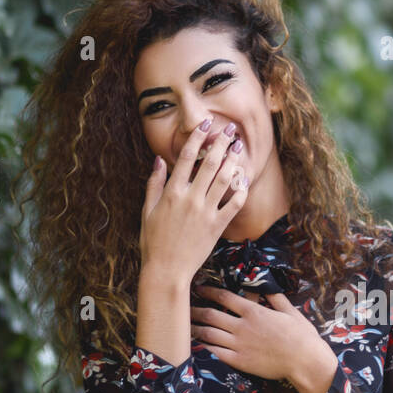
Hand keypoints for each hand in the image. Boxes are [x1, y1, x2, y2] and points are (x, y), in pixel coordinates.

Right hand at [138, 122, 249, 284]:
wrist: (166, 270)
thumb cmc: (153, 241)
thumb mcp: (147, 210)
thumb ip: (154, 183)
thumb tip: (160, 160)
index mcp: (172, 192)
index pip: (187, 156)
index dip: (198, 136)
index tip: (206, 123)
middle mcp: (190, 198)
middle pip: (210, 163)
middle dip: (222, 142)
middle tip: (231, 129)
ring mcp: (205, 212)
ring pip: (224, 180)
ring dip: (233, 161)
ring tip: (240, 147)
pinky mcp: (217, 227)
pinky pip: (233, 204)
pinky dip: (241, 190)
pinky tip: (245, 179)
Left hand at [189, 286, 326, 382]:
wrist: (305, 361)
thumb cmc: (302, 336)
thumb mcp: (291, 311)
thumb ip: (276, 298)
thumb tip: (267, 287)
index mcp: (254, 311)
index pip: (224, 297)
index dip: (209, 292)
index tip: (199, 289)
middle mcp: (242, 326)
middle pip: (210, 315)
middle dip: (195, 310)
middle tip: (183, 308)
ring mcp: (239, 344)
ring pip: (208, 333)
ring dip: (194, 328)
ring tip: (184, 327)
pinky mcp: (239, 361)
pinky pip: (215, 352)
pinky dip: (203, 347)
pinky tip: (195, 345)